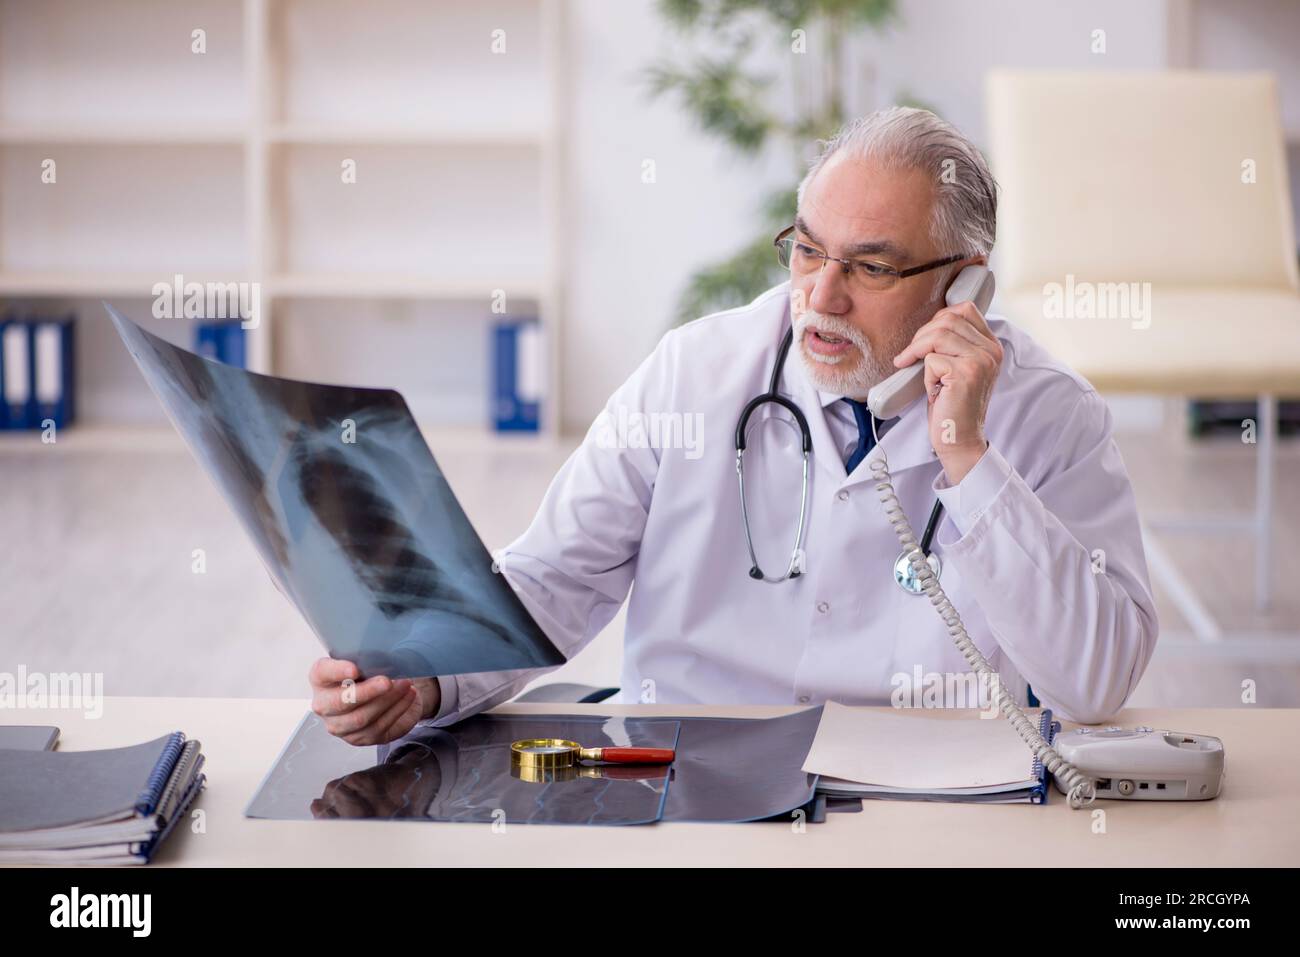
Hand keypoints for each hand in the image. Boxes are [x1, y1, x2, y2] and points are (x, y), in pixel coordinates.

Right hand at [308, 657, 440, 745]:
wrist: (384, 693)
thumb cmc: (370, 673)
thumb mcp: (366, 660)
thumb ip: (367, 659)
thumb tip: (385, 657)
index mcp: (321, 679)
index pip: (322, 672)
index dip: (337, 671)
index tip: (354, 669)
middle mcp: (324, 705)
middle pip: (340, 702)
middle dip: (366, 692)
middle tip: (387, 681)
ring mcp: (339, 725)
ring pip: (361, 718)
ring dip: (388, 700)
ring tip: (405, 685)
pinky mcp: (359, 738)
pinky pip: (378, 727)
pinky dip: (397, 710)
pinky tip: (408, 697)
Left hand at [891, 299, 1002, 483]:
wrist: (958, 437)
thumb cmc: (952, 404)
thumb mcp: (957, 367)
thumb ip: (953, 344)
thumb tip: (930, 323)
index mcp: (991, 346)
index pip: (965, 309)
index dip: (938, 318)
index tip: (924, 339)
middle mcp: (991, 351)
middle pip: (948, 319)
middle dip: (921, 335)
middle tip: (911, 356)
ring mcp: (981, 361)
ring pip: (937, 335)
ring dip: (918, 351)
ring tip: (915, 368)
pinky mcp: (966, 373)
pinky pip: (931, 359)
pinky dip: (924, 374)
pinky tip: (933, 390)